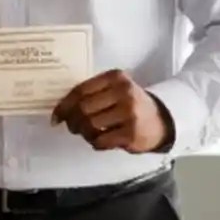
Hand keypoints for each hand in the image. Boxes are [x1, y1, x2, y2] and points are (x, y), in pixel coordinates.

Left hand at [50, 69, 173, 152]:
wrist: (162, 120)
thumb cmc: (130, 104)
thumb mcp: (115, 90)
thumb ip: (92, 93)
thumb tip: (60, 111)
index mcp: (115, 77)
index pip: (80, 90)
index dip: (64, 105)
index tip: (56, 116)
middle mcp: (123, 92)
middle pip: (83, 108)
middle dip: (72, 120)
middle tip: (72, 127)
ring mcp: (129, 113)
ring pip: (90, 125)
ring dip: (84, 133)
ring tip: (88, 133)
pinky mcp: (132, 133)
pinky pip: (101, 141)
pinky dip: (95, 143)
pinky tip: (100, 140)